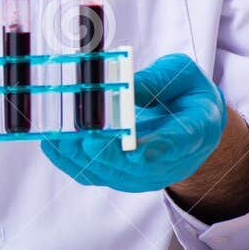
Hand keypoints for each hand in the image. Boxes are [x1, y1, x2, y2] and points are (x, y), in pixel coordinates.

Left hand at [40, 52, 226, 193]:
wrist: (189, 122)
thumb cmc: (184, 93)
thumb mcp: (180, 74)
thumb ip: (156, 79)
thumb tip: (126, 84)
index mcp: (196, 129)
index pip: (180, 142)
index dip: (158, 148)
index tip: (137, 151)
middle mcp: (173, 160)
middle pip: (140, 166)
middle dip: (110, 154)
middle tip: (86, 140)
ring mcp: (148, 173)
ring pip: (114, 173)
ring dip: (85, 159)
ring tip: (61, 139)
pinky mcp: (124, 176)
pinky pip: (96, 174)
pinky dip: (72, 162)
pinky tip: (52, 145)